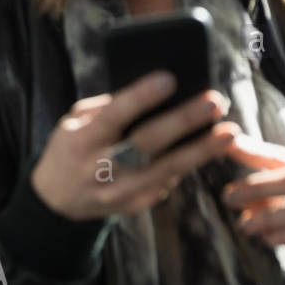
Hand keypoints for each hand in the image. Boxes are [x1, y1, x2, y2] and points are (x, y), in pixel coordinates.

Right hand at [31, 71, 239, 221]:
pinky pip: (166, 184)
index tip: (169, 78)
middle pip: (146, 144)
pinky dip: (186, 166)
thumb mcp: (73, 124)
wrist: (56, 201)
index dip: (139, 98)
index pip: (112, 116)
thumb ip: (105, 108)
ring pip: (165, 171)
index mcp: (79, 141)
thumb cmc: (71, 148)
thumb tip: (153, 93)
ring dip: (200, 151)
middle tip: (214, 102)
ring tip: (228, 132)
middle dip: (183, 121)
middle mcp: (97, 169)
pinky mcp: (132, 206)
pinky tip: (207, 150)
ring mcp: (116, 193)